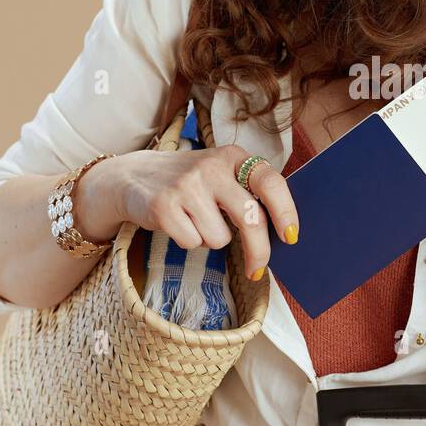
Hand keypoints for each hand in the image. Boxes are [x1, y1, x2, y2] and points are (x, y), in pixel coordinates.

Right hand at [92, 145, 298, 280]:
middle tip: (257, 268)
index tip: (291, 236)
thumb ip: (248, 193)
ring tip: (196, 222)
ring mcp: (186, 185)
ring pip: (219, 237)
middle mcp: (211, 167)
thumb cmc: (191, 183)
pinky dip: (189, 241)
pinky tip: (178, 223)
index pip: (270, 182)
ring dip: (211, 240)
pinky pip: (192, 242)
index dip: (285, 211)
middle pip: (250, 218)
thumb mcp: (221, 174)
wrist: (133, 176)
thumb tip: (283, 235)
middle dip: (258, 251)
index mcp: (233, 156)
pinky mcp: (163, 206)